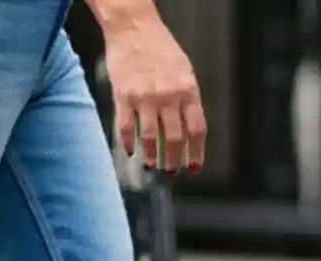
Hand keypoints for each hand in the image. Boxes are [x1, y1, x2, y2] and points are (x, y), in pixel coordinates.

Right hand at [100, 8, 205, 173]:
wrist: (134, 27)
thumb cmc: (159, 47)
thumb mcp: (184, 70)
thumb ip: (187, 98)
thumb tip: (189, 128)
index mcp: (188, 90)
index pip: (196, 129)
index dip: (196, 152)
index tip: (194, 166)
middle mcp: (168, 96)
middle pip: (174, 138)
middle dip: (174, 160)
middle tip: (171, 171)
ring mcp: (145, 97)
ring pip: (151, 138)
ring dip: (153, 157)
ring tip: (153, 165)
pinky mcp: (124, 96)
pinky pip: (127, 128)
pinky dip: (129, 144)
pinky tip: (131, 152)